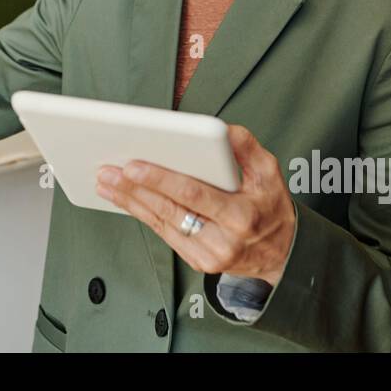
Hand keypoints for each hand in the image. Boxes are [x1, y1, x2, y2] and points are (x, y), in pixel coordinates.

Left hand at [95, 124, 296, 284]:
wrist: (283, 254)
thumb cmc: (271, 206)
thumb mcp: (270, 171)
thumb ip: (246, 147)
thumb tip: (221, 128)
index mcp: (242, 215)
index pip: (194, 194)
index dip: (161, 180)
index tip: (133, 165)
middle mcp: (224, 240)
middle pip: (170, 210)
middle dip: (134, 189)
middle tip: (107, 170)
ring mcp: (209, 256)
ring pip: (161, 223)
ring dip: (130, 202)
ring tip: (106, 181)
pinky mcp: (197, 262)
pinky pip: (164, 234)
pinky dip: (141, 214)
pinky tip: (124, 199)